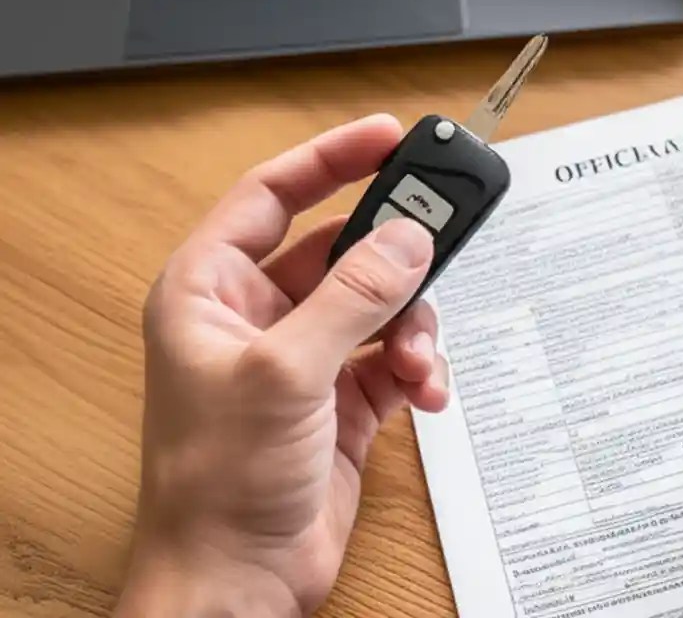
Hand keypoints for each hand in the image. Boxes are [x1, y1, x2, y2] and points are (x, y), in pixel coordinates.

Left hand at [116, 115, 450, 616]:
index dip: (330, 158)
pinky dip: (420, 369)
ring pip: (380, 305)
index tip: (388, 137)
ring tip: (419, 359)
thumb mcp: (286, 373)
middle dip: (394, 256)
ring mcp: (304, 358)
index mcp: (211, 291)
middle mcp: (258, 317)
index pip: (271, 195)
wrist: (240, 580)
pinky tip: (425, 393)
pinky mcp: (342, 400)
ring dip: (413, 326)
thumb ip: (352, 298)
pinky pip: (396, 358)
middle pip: (341, 250)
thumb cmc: (217, 485)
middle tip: (443, 238)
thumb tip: (406, 238)